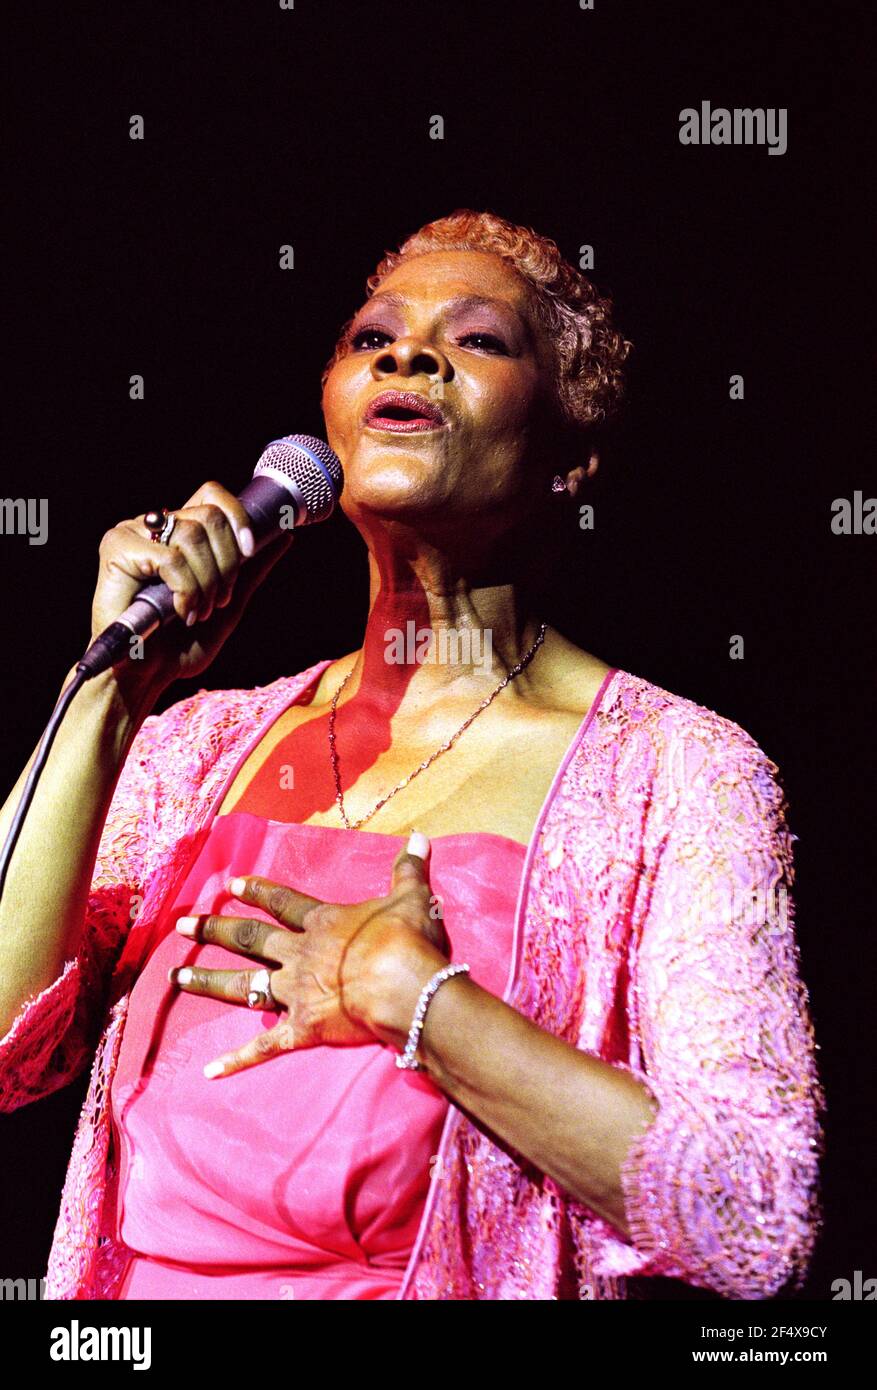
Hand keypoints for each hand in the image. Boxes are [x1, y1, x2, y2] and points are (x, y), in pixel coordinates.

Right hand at [92, 479, 294, 696]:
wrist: (145, 675)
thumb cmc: (180, 644)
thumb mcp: (229, 605)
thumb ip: (251, 570)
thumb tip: (284, 536)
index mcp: (178, 532)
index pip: (212, 496)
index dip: (237, 517)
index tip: (249, 552)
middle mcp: (155, 527)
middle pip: (209, 515)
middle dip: (226, 564)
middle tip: (217, 601)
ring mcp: (133, 534)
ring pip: (192, 535)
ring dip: (206, 582)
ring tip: (197, 612)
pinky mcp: (116, 549)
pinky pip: (170, 558)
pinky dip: (185, 590)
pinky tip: (179, 612)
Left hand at [169, 835, 449, 1076]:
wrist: (405, 987)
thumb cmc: (407, 941)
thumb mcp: (411, 898)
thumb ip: (408, 869)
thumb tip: (421, 838)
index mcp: (322, 923)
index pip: (283, 903)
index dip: (258, 892)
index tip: (231, 885)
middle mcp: (299, 955)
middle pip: (250, 940)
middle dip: (214, 930)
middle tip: (182, 925)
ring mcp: (296, 993)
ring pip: (243, 986)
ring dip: (207, 981)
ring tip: (175, 978)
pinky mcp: (302, 1029)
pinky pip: (264, 1046)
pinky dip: (237, 1059)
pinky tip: (209, 1070)